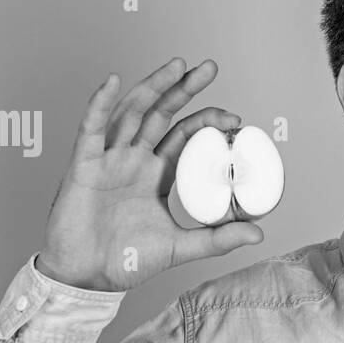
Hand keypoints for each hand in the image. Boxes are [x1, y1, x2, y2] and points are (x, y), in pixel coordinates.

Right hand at [35, 58, 264, 291]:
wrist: (86, 278)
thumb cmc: (127, 261)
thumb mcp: (181, 247)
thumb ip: (218, 238)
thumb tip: (260, 231)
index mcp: (155, 174)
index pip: (183, 136)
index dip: (206, 122)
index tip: (235, 121)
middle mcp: (133, 160)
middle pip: (160, 114)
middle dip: (182, 90)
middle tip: (208, 68)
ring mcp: (108, 160)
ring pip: (131, 113)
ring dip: (152, 87)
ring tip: (177, 65)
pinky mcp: (83, 166)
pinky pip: (90, 129)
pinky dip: (99, 104)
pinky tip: (114, 82)